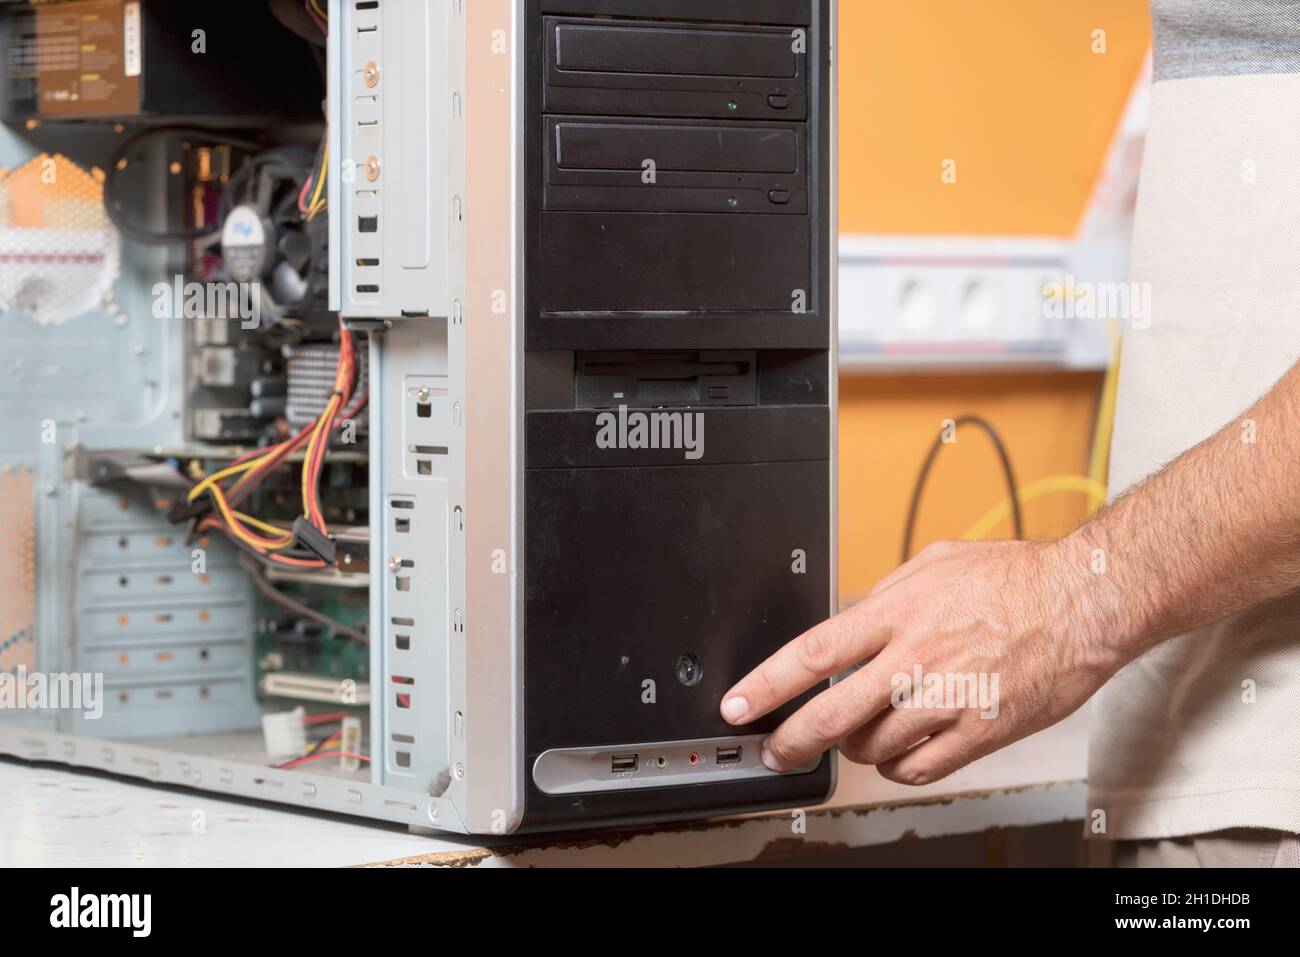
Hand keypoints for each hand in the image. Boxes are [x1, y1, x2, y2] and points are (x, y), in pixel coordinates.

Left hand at [720, 539, 1124, 784]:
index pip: (813, 653)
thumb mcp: (933, 564)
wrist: (1083, 602)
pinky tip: (900, 751)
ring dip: (855, 748)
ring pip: (873, 748)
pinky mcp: (979, 733)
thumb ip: (884, 596)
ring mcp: (947, 700)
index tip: (738, 704)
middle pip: (833, 714)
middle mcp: (915, 659)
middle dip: (791, 740)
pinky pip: (918, 769)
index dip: (767, 684)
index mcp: (897, 613)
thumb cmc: (1013, 578)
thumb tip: (848, 619)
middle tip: (774, 751)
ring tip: (862, 732)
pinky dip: (897, 767)